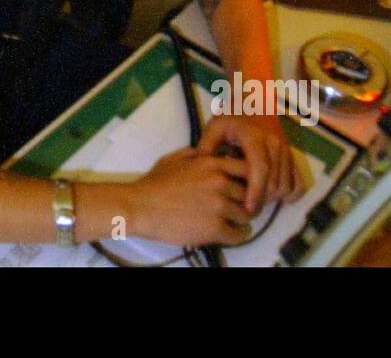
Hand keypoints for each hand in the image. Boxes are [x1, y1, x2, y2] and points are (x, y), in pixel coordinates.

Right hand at [129, 146, 251, 246]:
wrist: (140, 207)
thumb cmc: (154, 183)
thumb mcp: (174, 159)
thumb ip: (195, 155)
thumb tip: (208, 155)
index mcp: (211, 164)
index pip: (247, 169)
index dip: (249, 179)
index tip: (245, 187)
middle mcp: (219, 183)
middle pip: (249, 194)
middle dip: (247, 201)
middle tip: (242, 207)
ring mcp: (218, 206)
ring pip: (246, 215)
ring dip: (242, 220)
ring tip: (237, 222)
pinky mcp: (214, 229)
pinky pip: (238, 235)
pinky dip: (237, 236)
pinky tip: (232, 234)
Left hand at [197, 115, 305, 213]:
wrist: (254, 99)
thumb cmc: (232, 114)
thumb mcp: (215, 126)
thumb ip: (207, 147)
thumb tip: (200, 171)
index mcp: (254, 137)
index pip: (260, 169)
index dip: (255, 191)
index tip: (248, 208)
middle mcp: (274, 143)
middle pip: (274, 181)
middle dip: (263, 200)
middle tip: (247, 210)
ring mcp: (285, 149)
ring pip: (286, 184)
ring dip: (274, 198)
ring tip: (256, 202)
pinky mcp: (292, 154)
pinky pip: (298, 180)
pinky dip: (292, 193)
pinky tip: (278, 198)